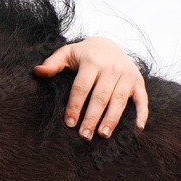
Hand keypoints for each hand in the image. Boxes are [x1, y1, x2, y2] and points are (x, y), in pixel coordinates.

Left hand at [34, 36, 148, 139]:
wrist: (109, 44)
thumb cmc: (83, 55)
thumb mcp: (67, 53)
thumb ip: (53, 63)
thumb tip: (38, 72)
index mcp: (92, 62)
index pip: (82, 87)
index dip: (75, 106)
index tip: (70, 123)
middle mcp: (111, 68)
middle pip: (101, 96)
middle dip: (92, 117)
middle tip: (84, 135)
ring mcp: (127, 74)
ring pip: (119, 100)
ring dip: (112, 119)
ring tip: (103, 135)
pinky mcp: (138, 81)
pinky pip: (142, 98)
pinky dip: (142, 113)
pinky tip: (137, 128)